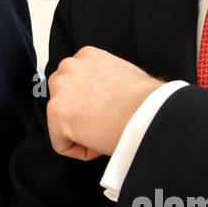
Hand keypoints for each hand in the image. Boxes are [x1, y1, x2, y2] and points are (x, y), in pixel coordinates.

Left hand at [46, 47, 165, 159]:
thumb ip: (103, 79)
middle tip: (103, 123)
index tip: (106, 112)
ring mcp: (61, 89)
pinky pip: (61, 144)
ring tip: (104, 131)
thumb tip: (101, 94)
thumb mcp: (123, 74)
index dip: (89, 104)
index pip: (74, 83)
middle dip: (78, 115)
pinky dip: (80, 151)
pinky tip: (100, 144)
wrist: (150, 113)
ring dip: (79, 132)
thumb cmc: (146, 101)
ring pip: (59, 121)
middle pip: (61, 99)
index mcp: (86, 56)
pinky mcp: (57, 112)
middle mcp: (69, 67)